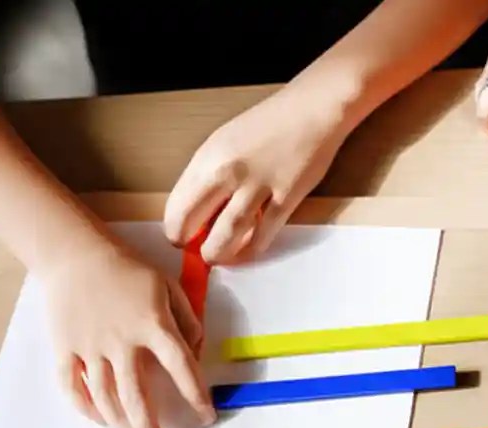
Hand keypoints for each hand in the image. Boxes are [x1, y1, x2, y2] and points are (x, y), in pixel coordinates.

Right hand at [42, 242, 214, 427]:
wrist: (75, 253)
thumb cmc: (127, 269)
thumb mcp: (169, 287)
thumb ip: (187, 322)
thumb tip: (196, 355)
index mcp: (153, 325)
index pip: (182, 368)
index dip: (196, 395)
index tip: (206, 416)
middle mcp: (122, 342)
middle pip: (139, 398)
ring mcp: (91, 347)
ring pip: (107, 399)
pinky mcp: (65, 349)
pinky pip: (73, 388)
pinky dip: (87, 409)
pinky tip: (102, 422)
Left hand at [163, 78, 352, 264]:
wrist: (312, 110)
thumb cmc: (270, 122)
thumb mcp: (227, 141)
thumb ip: (213, 173)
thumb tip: (202, 208)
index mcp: (209, 156)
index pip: (179, 203)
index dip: (175, 226)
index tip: (178, 235)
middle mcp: (229, 171)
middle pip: (197, 220)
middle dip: (193, 244)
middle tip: (197, 252)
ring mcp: (259, 185)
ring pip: (229, 232)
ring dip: (220, 252)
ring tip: (218, 258)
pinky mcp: (287, 197)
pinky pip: (265, 232)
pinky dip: (254, 247)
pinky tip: (249, 251)